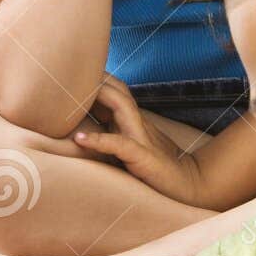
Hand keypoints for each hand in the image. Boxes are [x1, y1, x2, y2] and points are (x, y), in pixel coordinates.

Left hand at [72, 73, 206, 205]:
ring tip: (71, 93)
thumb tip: (80, 132)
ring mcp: (141, 137)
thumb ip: (113, 135)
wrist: (188, 183)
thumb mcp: (131, 145)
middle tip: (66, 73)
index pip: (113, 89)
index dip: (94, 80)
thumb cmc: (156, 167)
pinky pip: (119, 144)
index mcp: (133, 119)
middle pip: (117, 89)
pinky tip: (80, 139)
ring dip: (97, 96)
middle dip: (95, 78)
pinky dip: (99, 140)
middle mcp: (137, 122)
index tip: (68, 74)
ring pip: (121, 106)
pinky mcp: (142, 156)